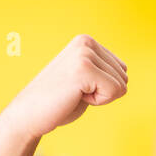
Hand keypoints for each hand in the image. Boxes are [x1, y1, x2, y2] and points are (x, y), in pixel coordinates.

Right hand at [0, 34, 127, 141]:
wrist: (30, 114)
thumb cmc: (59, 101)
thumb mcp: (86, 79)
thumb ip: (102, 70)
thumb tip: (126, 71)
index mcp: (86, 41)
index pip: (122, 70)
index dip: (104, 87)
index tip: (80, 87)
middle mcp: (86, 42)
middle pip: (124, 77)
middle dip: (104, 92)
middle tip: (76, 93)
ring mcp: (84, 54)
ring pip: (121, 85)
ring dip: (100, 97)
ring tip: (74, 93)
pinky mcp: (84, 69)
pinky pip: (114, 91)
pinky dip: (99, 101)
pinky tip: (76, 97)